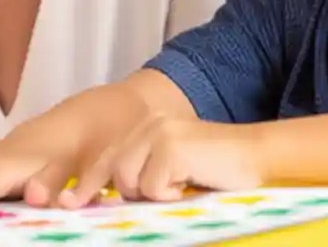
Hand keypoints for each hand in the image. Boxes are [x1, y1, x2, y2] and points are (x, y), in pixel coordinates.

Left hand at [58, 115, 266, 206]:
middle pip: (112, 169)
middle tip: (126, 201)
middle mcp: (147, 125)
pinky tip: (189, 185)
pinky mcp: (171, 147)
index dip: (87, 183)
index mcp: (144, 127)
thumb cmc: (216, 170)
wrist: (256, 155)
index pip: (106, 156)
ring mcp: (158, 133)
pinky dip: (169, 195)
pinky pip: (151, 187)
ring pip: (128, 180)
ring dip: (150, 194)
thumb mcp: (171, 169)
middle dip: (115, 192)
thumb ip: (142, 173)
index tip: (70, 203)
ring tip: (178, 187)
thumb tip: (105, 197)